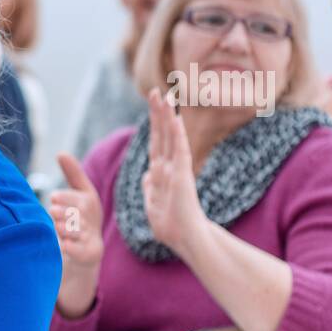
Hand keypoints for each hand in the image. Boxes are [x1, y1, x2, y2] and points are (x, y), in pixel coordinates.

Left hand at [49, 151, 103, 318]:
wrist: (86, 252)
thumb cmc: (79, 217)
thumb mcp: (79, 193)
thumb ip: (72, 173)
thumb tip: (61, 152)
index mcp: (89, 200)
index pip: (71, 196)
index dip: (61, 199)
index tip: (54, 200)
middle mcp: (93, 217)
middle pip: (70, 212)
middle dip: (59, 213)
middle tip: (53, 214)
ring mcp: (91, 236)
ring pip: (70, 229)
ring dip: (60, 228)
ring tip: (57, 228)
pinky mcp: (88, 253)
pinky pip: (72, 247)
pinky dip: (65, 245)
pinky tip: (62, 244)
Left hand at [142, 88, 207, 255]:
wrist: (184, 238)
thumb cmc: (170, 225)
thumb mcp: (153, 203)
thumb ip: (150, 187)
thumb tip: (147, 175)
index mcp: (161, 172)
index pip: (156, 142)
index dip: (153, 124)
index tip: (152, 106)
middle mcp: (169, 166)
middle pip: (162, 134)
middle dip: (159, 113)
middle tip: (155, 91)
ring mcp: (177, 169)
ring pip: (170, 137)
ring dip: (167, 117)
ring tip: (164, 96)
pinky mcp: (183, 176)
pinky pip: (179, 151)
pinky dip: (177, 135)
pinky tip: (175, 119)